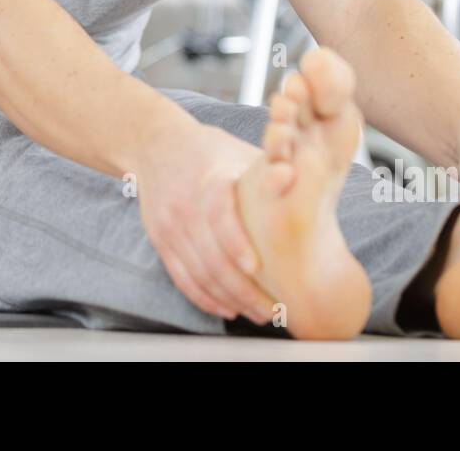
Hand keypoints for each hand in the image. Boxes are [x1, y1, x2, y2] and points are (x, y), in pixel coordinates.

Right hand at [134, 121, 277, 323]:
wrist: (155, 145)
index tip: (256, 268)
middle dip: (243, 290)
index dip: (235, 242)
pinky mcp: (160, 240)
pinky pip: (182, 278)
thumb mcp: (239, 151)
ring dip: (229, 300)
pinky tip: (229, 309)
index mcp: (209, 179)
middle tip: (275, 310)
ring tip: (259, 314)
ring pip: (198, 274)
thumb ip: (269, 169)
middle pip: (210, 256)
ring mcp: (169, 226)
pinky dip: (205, 299)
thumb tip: (303, 181)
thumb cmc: (211, 151)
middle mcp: (185, 205)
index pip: (218, 213)